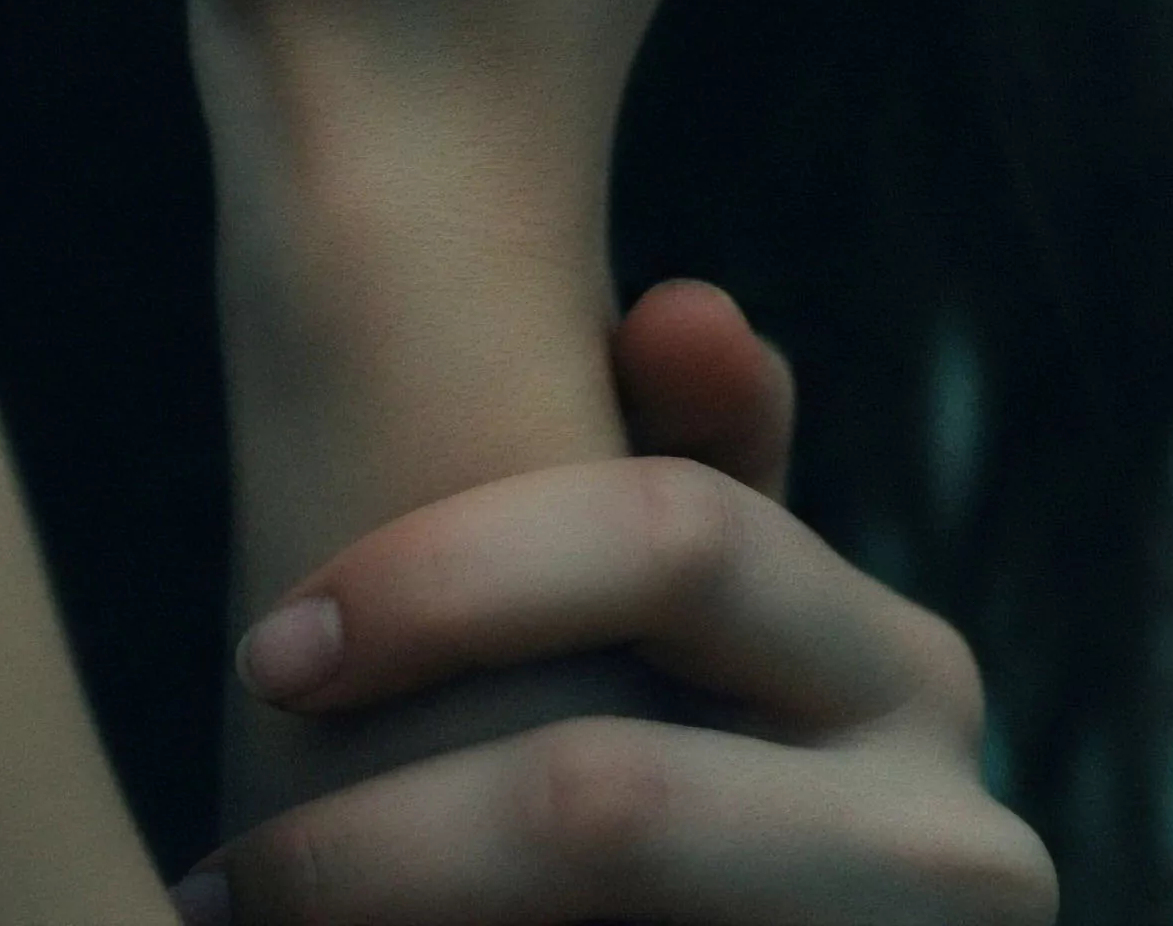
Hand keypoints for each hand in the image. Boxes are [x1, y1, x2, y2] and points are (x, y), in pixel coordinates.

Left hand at [178, 283, 1054, 925]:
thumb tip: (680, 307)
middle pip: (604, 799)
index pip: (671, 537)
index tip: (264, 651)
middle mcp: (948, 832)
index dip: (443, 582)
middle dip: (380, 843)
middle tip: (224, 874)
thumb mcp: (706, 643)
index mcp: (897, 669)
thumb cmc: (710, 804)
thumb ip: (692, 473)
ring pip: (604, 917)